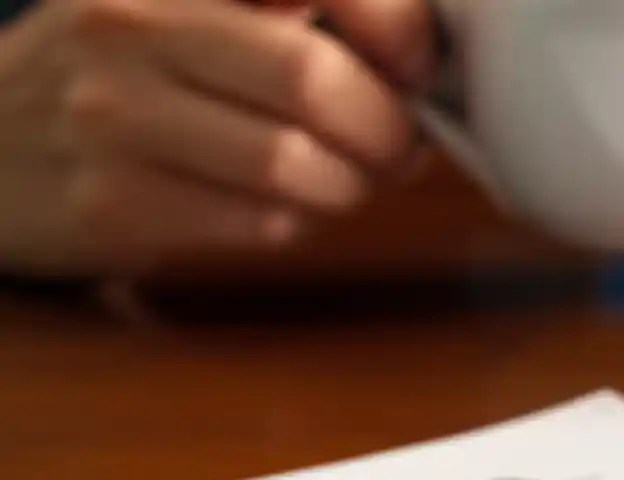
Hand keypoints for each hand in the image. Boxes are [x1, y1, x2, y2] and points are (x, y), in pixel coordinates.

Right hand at [0, 0, 432, 275]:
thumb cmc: (119, 79)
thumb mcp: (186, 11)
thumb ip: (290, 15)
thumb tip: (420, 62)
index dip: (397, 26)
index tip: (417, 67)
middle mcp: (132, 27)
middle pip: (312, 78)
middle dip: (386, 127)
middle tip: (400, 146)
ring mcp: (113, 119)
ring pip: (294, 164)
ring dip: (350, 185)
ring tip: (349, 180)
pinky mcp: (113, 206)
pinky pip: (260, 224)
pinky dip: (300, 222)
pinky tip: (289, 209)